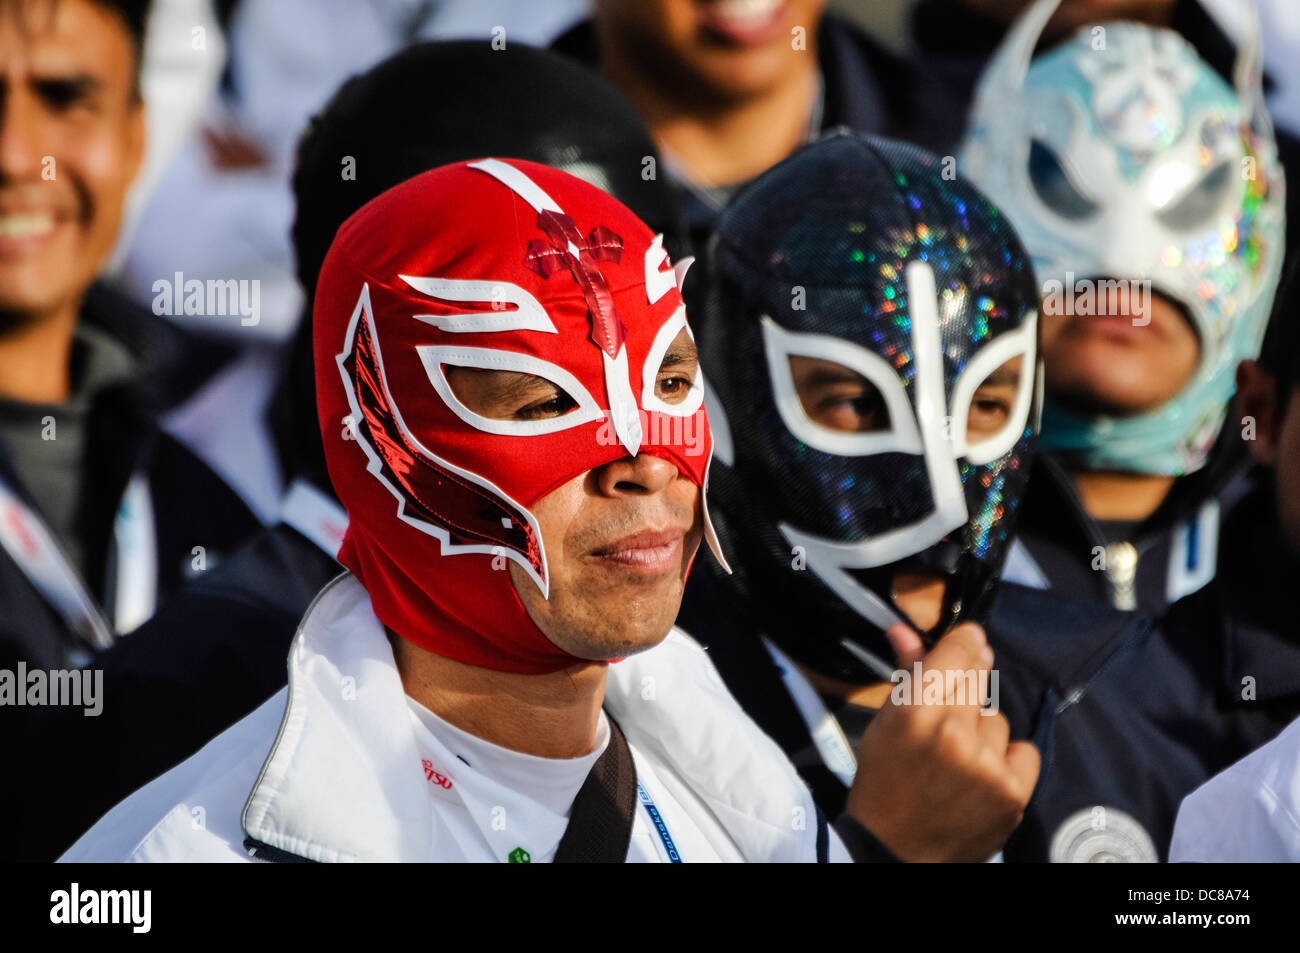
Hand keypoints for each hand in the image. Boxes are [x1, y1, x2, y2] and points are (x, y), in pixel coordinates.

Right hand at [844, 621, 1039, 861]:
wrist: (896, 851)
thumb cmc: (885, 784)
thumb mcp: (885, 725)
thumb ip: (906, 674)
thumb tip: (905, 630)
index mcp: (914, 712)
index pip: (957, 652)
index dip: (966, 641)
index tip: (970, 639)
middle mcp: (952, 733)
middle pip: (980, 679)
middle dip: (968, 683)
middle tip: (953, 707)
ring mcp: (985, 764)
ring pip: (997, 718)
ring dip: (982, 731)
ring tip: (956, 757)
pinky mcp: (1011, 792)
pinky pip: (1024, 750)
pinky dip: (1007, 759)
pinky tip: (982, 773)